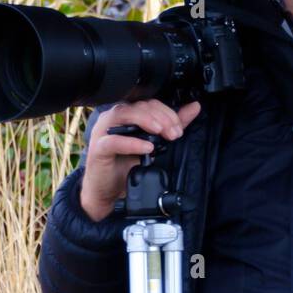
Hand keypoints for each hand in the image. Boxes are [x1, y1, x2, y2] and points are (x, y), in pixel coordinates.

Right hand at [78, 98, 201, 221]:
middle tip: (174, 133)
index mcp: (126, 113)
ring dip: (146, 121)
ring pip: (124, 114)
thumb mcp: (153, 142)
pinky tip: (146, 147)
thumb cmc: (126, 163)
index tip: (179, 129)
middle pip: (139, 106)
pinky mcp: (98, 148)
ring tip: (162, 132)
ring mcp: (103, 131)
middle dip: (161, 118)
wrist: (108, 189)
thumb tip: (194, 107)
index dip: (167, 112)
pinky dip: (131, 142)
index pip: (149, 103)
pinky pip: (113, 141)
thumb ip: (172, 124)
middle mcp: (114, 118)